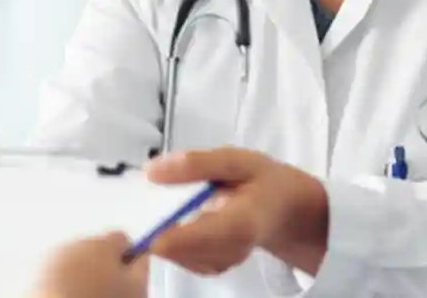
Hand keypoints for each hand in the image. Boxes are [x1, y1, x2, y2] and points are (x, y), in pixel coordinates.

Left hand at [34, 232, 148, 297]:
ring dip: (80, 276)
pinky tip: (65, 297)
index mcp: (100, 244)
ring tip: (85, 296)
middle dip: (103, 267)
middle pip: (96, 250)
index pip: (122, 238)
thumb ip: (144, 266)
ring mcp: (49, 260)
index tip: (129, 280)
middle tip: (108, 293)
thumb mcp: (135, 288)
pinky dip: (60, 285)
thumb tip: (146, 254)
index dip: (129, 258)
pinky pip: (53, 275)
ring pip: (73, 263)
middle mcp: (72, 244)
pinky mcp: (31, 276)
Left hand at [145, 148, 328, 275]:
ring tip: (158, 209)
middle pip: (185, 251)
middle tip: (142, 209)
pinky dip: (171, 240)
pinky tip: (173, 221)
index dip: (170, 236)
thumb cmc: (261, 180)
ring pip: (180, 257)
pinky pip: (183, 258)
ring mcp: (223, 262)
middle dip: (159, 231)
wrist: (284, 208)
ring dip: (162, 234)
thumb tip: (152, 172)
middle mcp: (232, 251)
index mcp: (241, 223)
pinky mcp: (214, 266)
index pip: (202, 237)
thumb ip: (197, 164)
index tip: (147, 227)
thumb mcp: (236, 160)